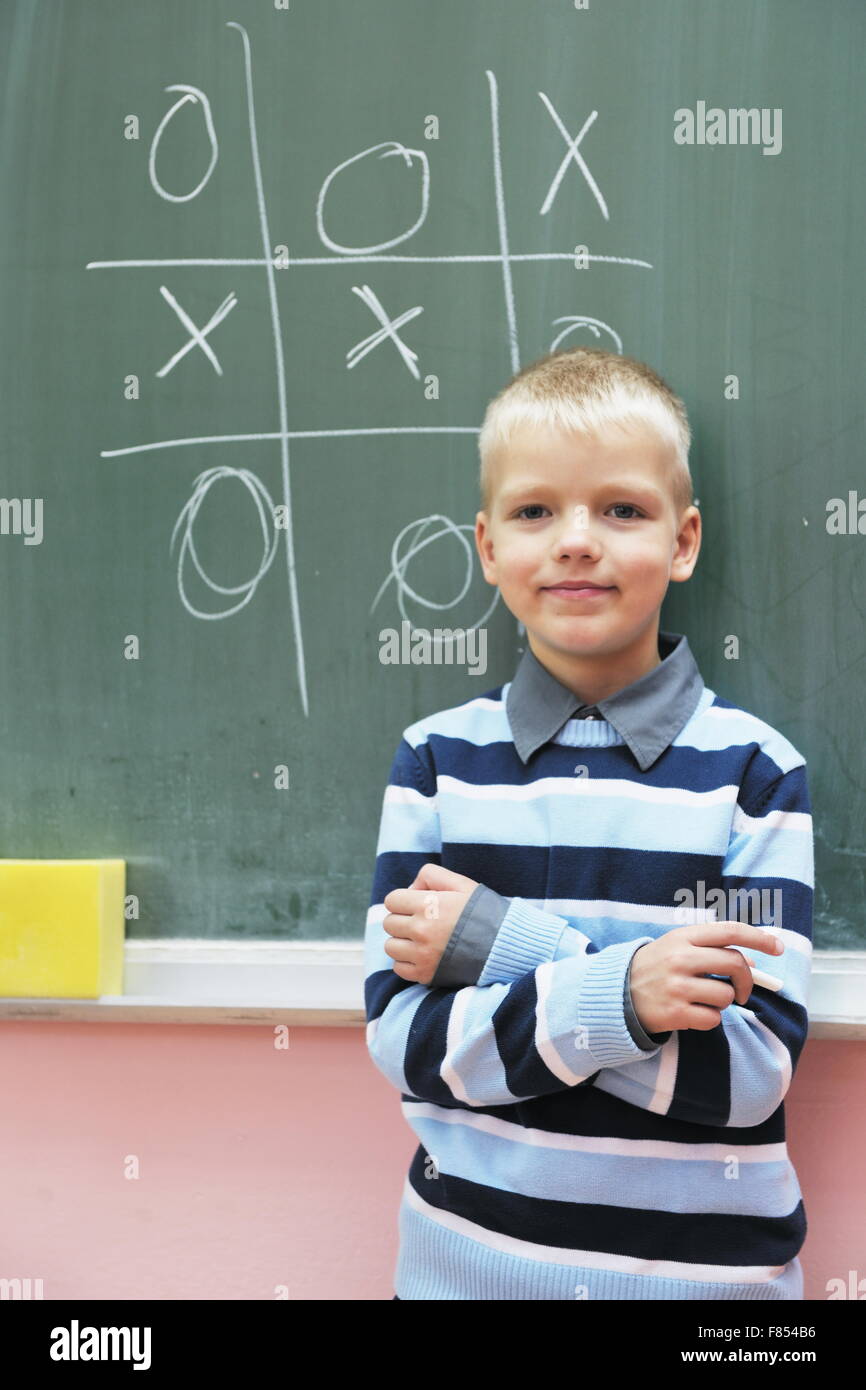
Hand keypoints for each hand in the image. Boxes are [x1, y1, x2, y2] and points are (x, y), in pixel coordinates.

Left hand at [382, 863, 479, 984]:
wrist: (503, 946)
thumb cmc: (483, 912)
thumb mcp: (462, 884)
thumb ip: (432, 875)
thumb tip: (411, 887)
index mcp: (427, 904)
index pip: (392, 900)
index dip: (403, 901)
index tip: (416, 905)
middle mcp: (421, 930)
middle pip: (389, 923)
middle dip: (402, 920)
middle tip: (422, 922)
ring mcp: (422, 954)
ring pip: (391, 946)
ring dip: (402, 942)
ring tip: (422, 940)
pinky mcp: (425, 974)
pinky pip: (398, 968)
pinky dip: (406, 962)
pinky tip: (423, 955)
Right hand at [629, 921, 783, 1033]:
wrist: (618, 993)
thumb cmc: (656, 967)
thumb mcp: (679, 948)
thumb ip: (712, 949)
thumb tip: (754, 964)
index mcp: (683, 937)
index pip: (730, 931)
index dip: (759, 938)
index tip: (778, 948)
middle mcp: (681, 958)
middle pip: (735, 964)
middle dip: (747, 980)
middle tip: (743, 990)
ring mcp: (678, 986)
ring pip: (726, 996)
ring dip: (724, 1002)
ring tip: (704, 1000)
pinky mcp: (675, 1012)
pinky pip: (713, 1019)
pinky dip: (709, 1019)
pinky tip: (692, 1012)